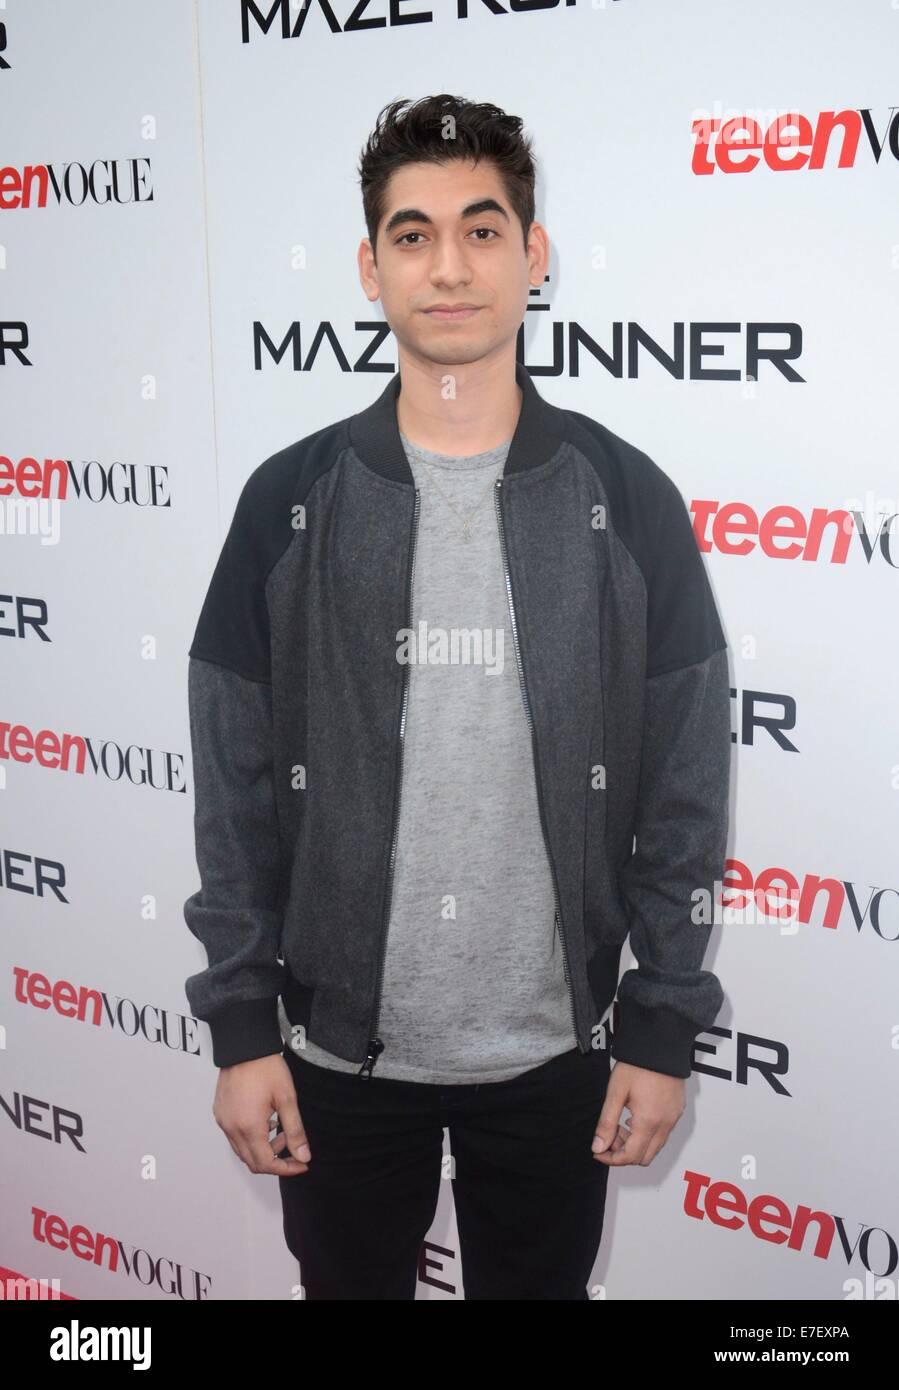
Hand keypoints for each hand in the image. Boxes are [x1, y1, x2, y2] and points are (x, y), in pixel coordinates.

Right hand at [213, 1053, 311, 1175]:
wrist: (244, 1046)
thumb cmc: (266, 1067)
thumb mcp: (287, 1099)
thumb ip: (295, 1131)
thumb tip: (303, 1156)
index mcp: (248, 1127)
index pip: (266, 1164)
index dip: (286, 1168)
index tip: (301, 1164)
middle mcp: (231, 1128)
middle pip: (252, 1162)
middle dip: (276, 1160)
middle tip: (293, 1145)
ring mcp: (223, 1121)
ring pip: (242, 1150)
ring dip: (263, 1148)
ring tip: (280, 1127)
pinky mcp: (220, 1113)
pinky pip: (234, 1137)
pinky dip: (251, 1138)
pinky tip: (265, 1120)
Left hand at [591, 1061, 684, 1165]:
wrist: (660, 1044)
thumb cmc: (638, 1064)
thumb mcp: (615, 1092)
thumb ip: (606, 1123)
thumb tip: (598, 1147)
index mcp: (648, 1122)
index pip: (630, 1156)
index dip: (611, 1159)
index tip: (598, 1151)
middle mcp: (665, 1124)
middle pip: (645, 1157)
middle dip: (624, 1153)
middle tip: (610, 1135)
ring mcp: (674, 1118)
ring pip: (655, 1147)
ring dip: (636, 1144)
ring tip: (621, 1123)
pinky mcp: (678, 1111)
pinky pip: (663, 1134)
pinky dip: (648, 1134)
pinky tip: (635, 1116)